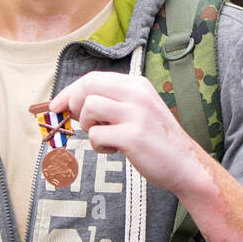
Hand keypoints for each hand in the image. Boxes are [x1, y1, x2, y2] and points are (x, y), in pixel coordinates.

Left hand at [48, 72, 206, 197]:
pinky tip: (115, 150)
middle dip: (73, 104)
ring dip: (88, 126)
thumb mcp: (139, 109)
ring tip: (105, 137)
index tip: (57, 106)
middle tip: (81, 122)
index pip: (93, 78)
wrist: (184, 164)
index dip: (70, 91)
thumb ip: (113, 101)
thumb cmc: (156, 139)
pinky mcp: (132, 136)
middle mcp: (137, 94)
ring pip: (88, 109)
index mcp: (138, 84)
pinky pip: (95, 135)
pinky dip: (98, 145)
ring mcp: (136, 114)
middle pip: (87, 87)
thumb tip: (72, 103)